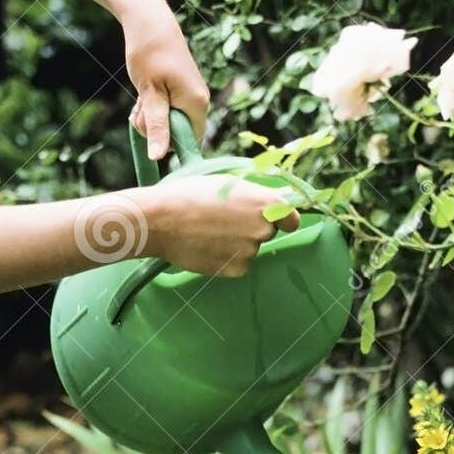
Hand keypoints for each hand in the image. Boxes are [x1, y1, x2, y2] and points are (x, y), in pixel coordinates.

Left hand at [124, 0, 209, 159]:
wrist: (150, 21)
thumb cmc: (149, 54)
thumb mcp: (150, 95)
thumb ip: (156, 126)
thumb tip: (158, 157)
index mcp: (197, 104)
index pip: (189, 143)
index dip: (167, 142)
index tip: (148, 126)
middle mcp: (200, 101)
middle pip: (178, 133)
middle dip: (155, 128)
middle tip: (138, 109)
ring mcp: (192, 94)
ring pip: (170, 121)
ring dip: (151, 117)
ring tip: (140, 97)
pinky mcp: (183, 89)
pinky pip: (169, 109)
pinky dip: (154, 106)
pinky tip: (145, 93)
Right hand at [144, 176, 300, 276]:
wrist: (162, 220)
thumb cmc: (191, 195)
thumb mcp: (227, 184)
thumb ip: (254, 195)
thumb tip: (275, 200)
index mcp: (264, 203)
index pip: (291, 219)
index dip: (284, 220)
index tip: (277, 222)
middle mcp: (262, 229)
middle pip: (265, 233)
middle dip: (250, 228)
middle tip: (223, 222)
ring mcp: (250, 252)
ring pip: (249, 249)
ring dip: (235, 244)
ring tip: (208, 232)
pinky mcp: (236, 270)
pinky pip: (237, 265)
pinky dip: (226, 259)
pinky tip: (207, 247)